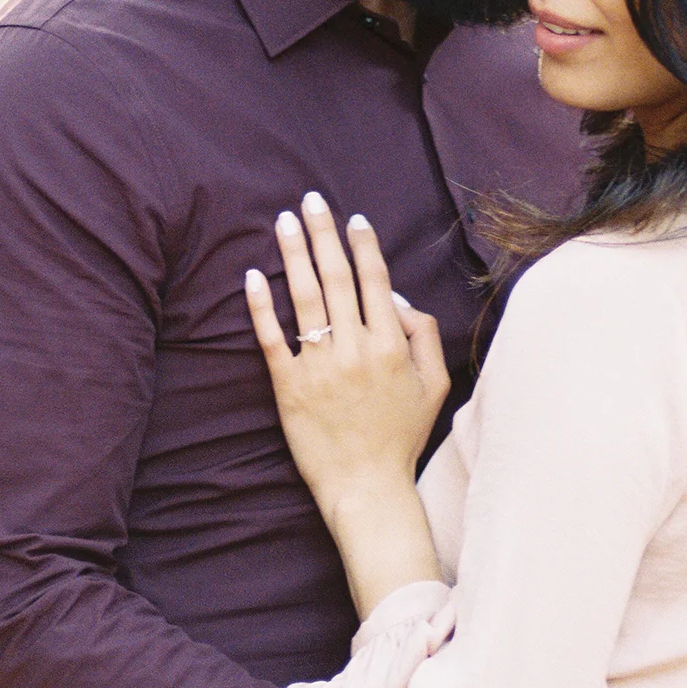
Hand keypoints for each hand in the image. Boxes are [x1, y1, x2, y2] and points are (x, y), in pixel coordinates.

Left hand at [245, 194, 449, 533]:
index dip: (364, 246)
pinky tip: (252, 275)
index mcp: (391, 345)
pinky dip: (260, 305)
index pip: (375, 281)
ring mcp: (320, 367)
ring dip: (293, 254)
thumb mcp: (434, 385)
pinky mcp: (288, 386)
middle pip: (336, 278)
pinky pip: (271, 337)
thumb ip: (425, 337)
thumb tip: (400, 301)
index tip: (353, 220)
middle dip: (324, 234)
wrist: (367, 487)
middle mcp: (355, 349)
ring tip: (284, 222)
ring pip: (303, 298)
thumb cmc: (401, 436)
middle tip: (311, 200)